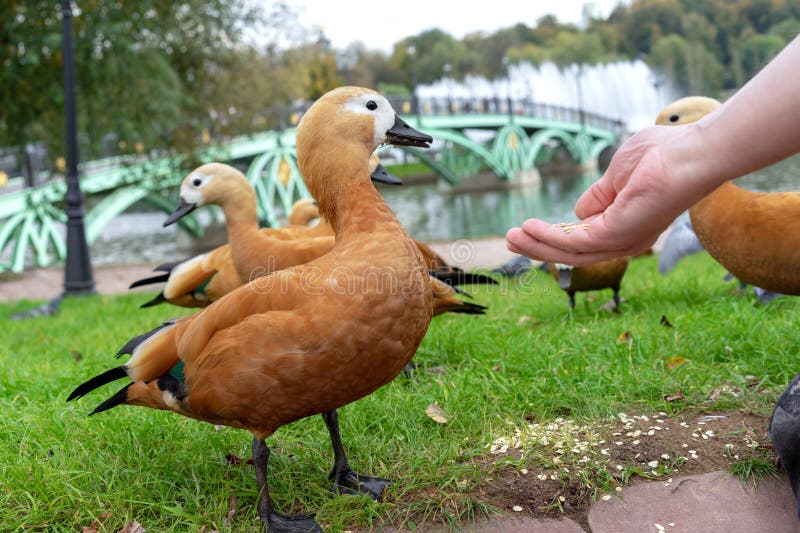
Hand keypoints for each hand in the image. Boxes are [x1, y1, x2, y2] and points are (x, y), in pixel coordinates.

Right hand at [506, 124, 713, 265]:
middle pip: (574, 253)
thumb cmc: (663, 154)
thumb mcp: (619, 173)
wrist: (690, 153)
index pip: (586, 240)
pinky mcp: (617, 235)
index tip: (528, 229)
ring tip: (512, 237)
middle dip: (539, 247)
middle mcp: (626, 240)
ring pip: (570, 253)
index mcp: (629, 225)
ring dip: (538, 245)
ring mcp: (623, 240)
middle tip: (511, 240)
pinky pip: (574, 242)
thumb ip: (600, 194)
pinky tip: (528, 228)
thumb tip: (579, 211)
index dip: (555, 237)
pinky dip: (548, 237)